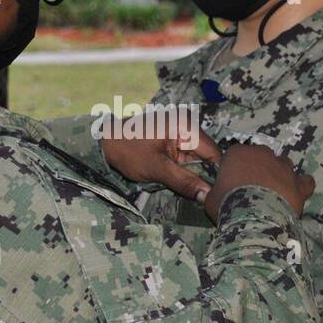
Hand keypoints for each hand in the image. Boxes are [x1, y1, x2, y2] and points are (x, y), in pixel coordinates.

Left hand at [99, 111, 222, 202]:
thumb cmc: (127, 151)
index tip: (214, 197)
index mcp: (186, 125)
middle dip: (204, 177)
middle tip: (201, 198)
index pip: (214, 154)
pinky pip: (189, 157)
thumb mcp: (156, 169)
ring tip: (190, 191)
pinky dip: (186, 170)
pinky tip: (180, 181)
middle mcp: (188, 124)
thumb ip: (184, 182)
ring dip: (194, 175)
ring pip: (199, 159)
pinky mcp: (176, 138)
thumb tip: (206, 196)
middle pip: (208, 157)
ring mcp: (182, 130)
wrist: (105, 142)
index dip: (216, 177)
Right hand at [203, 144, 314, 221]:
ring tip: (274, 190)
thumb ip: (213, 193)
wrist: (253, 218)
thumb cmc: (227, 205)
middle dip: (258, 168)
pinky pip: (305, 181)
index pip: (236, 155)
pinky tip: (297, 191)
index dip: (234, 168)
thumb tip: (207, 195)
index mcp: (239, 153)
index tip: (232, 182)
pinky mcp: (298, 184)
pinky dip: (302, 185)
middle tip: (252, 187)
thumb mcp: (211, 199)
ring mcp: (284, 168)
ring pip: (284, 164)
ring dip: (279, 174)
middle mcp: (263, 154)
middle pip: (262, 156)